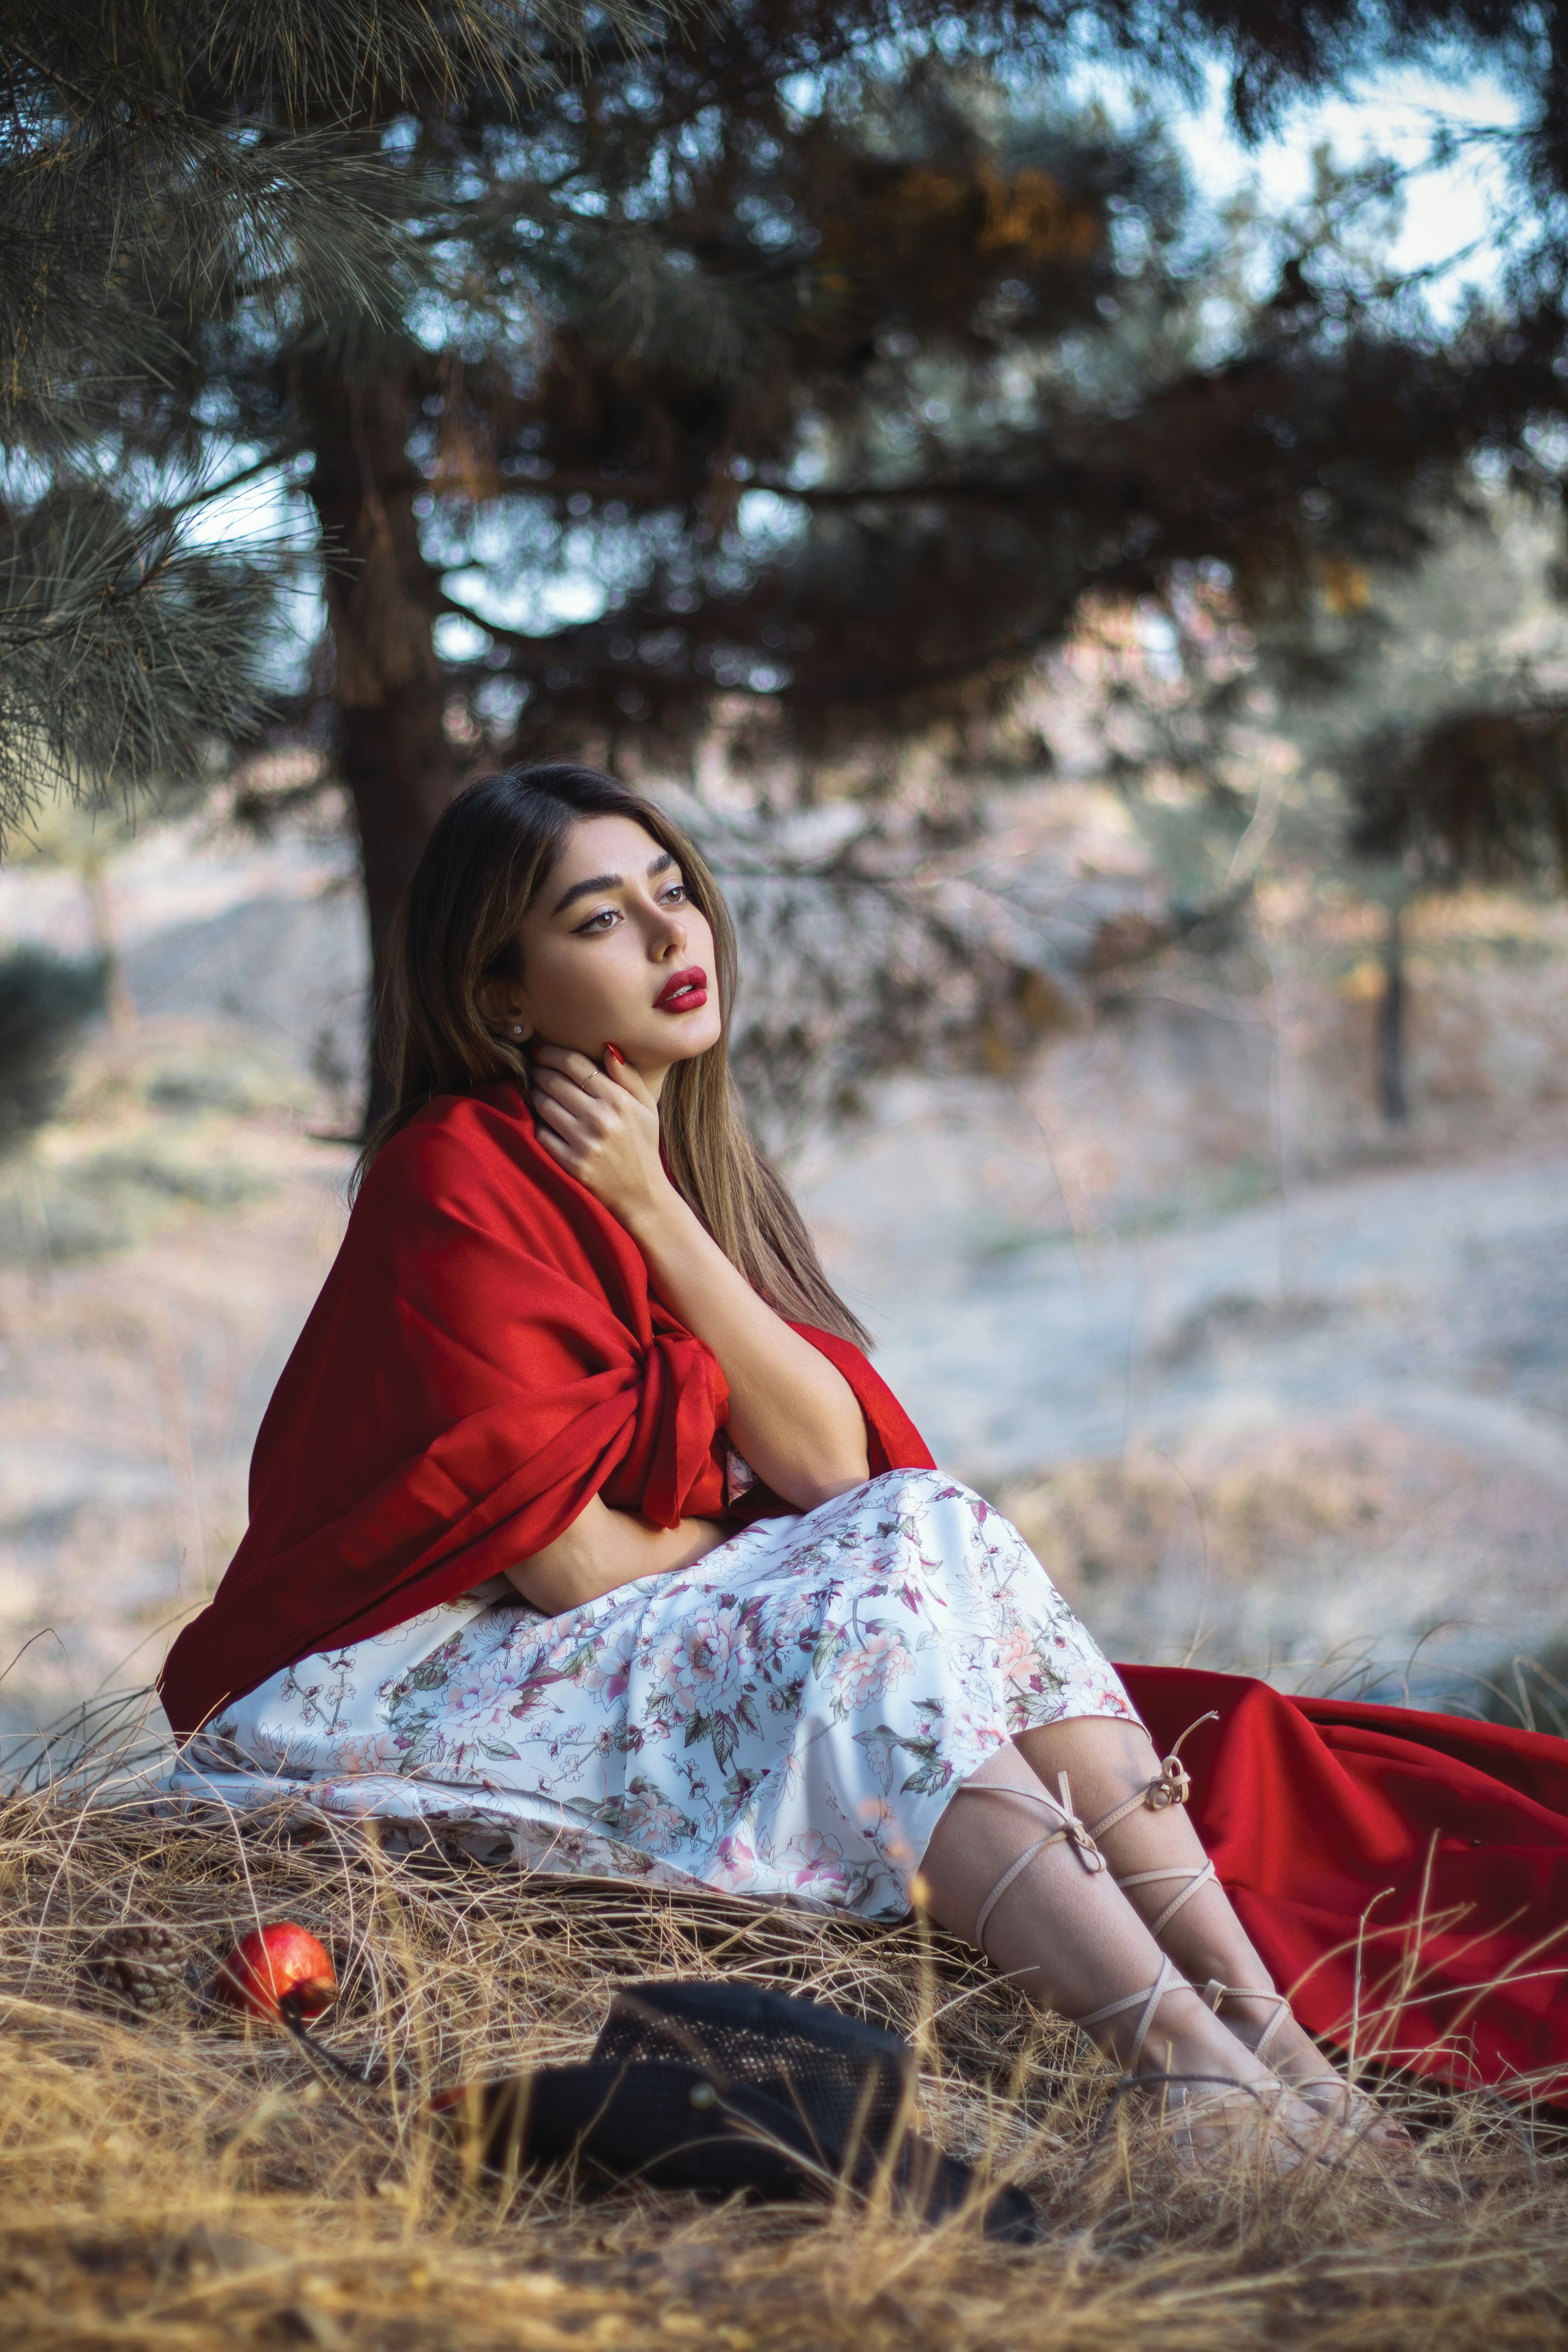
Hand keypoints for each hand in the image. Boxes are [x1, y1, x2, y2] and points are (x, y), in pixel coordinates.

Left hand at [527, 1044, 671, 1228]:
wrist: (642, 1194)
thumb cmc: (643, 1146)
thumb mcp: (647, 1107)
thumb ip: (628, 1076)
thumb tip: (608, 1048)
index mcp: (619, 1101)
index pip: (575, 1065)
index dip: (551, 1053)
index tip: (541, 1050)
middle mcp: (600, 1119)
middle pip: (554, 1082)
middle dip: (538, 1071)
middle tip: (533, 1068)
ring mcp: (584, 1142)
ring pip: (543, 1105)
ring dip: (535, 1094)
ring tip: (536, 1091)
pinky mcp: (571, 1163)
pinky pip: (542, 1134)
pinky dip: (539, 1124)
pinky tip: (544, 1120)